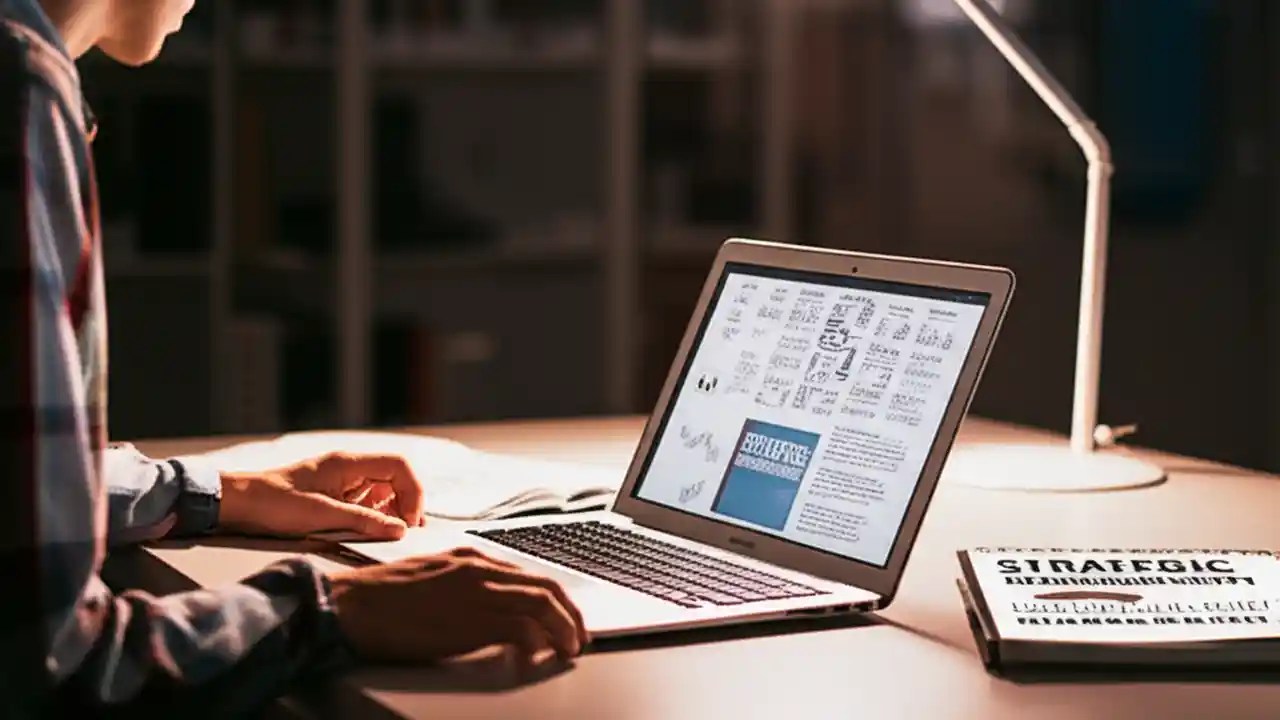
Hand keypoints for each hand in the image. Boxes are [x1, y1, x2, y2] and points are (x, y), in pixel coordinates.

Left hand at [218, 452, 424, 538]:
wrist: (240, 504)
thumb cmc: (275, 504)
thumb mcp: (321, 515)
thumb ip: (363, 520)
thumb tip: (400, 530)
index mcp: (347, 462)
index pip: (398, 465)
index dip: (413, 491)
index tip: (410, 520)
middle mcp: (349, 467)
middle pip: (395, 477)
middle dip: (406, 503)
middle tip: (407, 532)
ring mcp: (343, 480)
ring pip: (383, 490)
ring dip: (392, 511)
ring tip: (392, 535)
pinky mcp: (336, 494)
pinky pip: (367, 501)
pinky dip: (376, 515)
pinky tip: (374, 531)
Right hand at [328, 547, 589, 667]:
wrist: (350, 605)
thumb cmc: (379, 597)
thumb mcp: (430, 576)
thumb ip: (462, 584)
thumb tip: (487, 606)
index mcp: (471, 558)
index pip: (528, 574)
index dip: (553, 598)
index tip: (563, 616)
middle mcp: (481, 569)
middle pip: (546, 585)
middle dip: (570, 613)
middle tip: (578, 636)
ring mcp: (478, 592)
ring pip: (542, 603)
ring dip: (564, 628)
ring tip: (569, 648)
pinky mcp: (471, 619)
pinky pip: (521, 629)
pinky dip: (537, 644)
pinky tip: (536, 658)